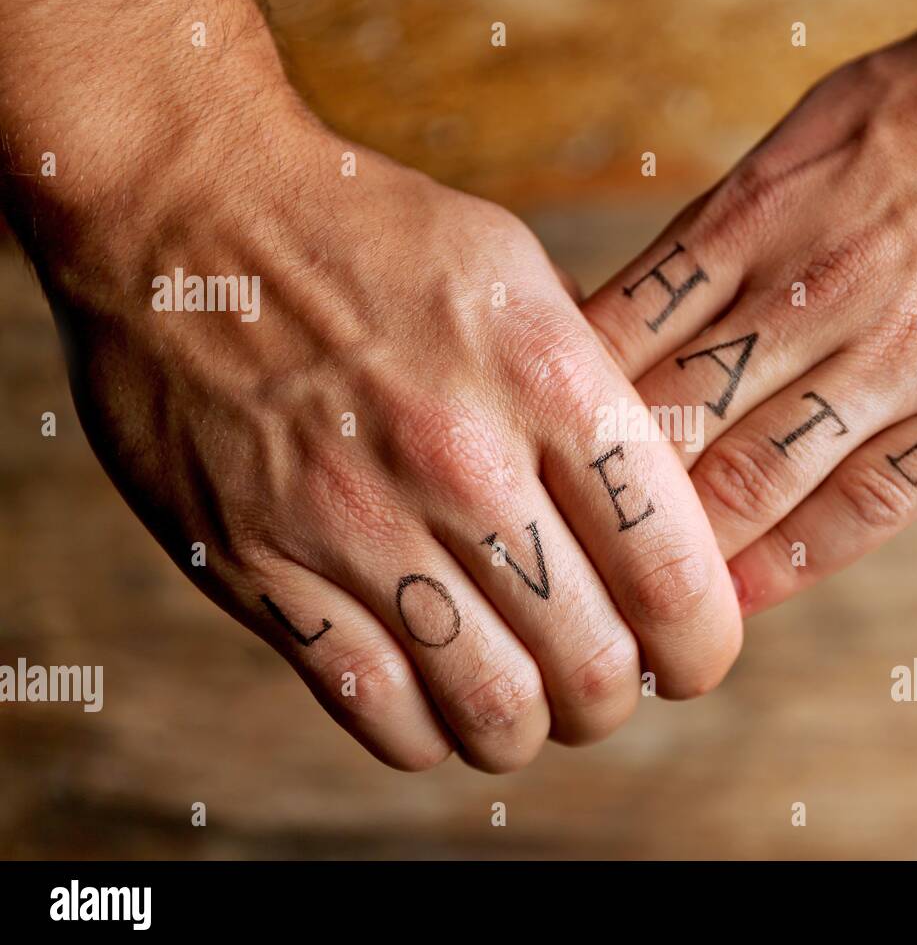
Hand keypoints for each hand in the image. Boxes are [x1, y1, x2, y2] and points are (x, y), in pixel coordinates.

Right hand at [0, 0, 739, 770]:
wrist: (188, 212)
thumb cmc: (371, 239)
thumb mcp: (520, 278)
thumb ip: (594, 395)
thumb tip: (663, 503)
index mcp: (550, 381)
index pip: (671, 571)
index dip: (701, 644)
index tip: (691, 654)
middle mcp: (462, 462)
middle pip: (592, 666)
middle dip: (616, 698)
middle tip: (608, 682)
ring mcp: (355, 522)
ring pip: (492, 712)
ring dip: (528, 729)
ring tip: (525, 699)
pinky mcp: (261, 568)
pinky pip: (377, 711)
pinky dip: (429, 732)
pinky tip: (438, 697)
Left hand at [581, 0, 916, 614]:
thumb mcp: (829, 124)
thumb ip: (746, 223)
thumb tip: (668, 302)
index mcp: (764, 210)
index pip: (620, 336)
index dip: (565, 414)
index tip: (533, 471)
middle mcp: (815, 287)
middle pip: (671, 419)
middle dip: (606, 503)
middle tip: (560, 564)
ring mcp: (904, 349)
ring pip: (754, 473)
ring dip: (684, 551)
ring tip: (631, 610)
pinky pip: (868, 502)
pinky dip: (792, 560)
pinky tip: (740, 599)